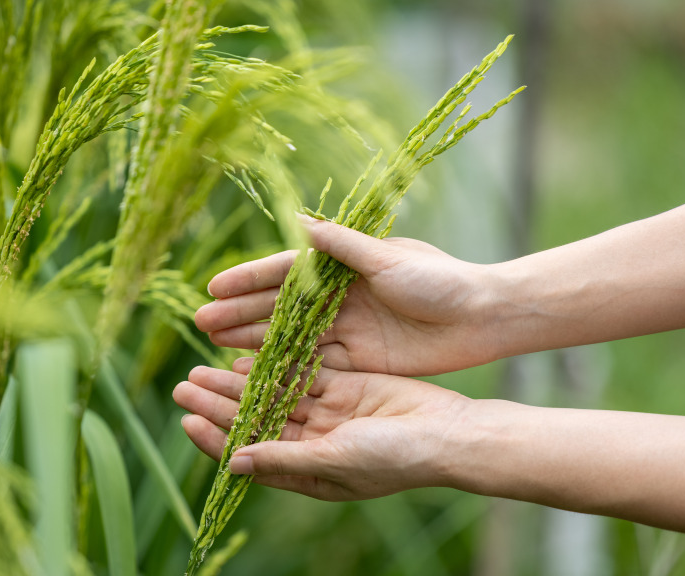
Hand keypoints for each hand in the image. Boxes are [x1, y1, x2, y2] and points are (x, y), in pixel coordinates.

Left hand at [172, 357, 469, 500]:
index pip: (248, 454)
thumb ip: (283, 458)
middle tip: (185, 383)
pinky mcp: (342, 385)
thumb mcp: (334, 460)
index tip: (187, 419)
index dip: (215, 438)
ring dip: (239, 381)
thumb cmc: (394, 458)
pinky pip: (299, 372)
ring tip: (203, 365)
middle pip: (253, 420)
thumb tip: (233, 463)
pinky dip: (274, 365)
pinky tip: (246, 355)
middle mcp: (310, 442)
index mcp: (305, 470)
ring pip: (271, 394)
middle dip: (217, 402)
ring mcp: (326, 412)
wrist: (447, 432)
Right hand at [194, 217, 498, 375]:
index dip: (249, 279)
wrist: (483, 318)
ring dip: (253, 340)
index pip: (286, 272)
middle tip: (201, 322)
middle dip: (240, 312)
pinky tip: (253, 372)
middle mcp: (340, 296)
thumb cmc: (440, 280)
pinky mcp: (359, 359)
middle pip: (280, 306)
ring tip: (215, 345)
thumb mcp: (389, 260)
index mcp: (344, 264)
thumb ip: (343, 247)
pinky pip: (312, 364)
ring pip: (289, 337)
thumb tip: (300, 220)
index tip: (213, 286)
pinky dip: (283, 367)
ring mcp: (347, 329)